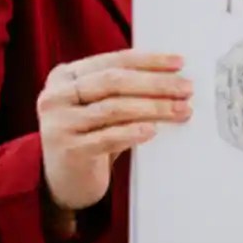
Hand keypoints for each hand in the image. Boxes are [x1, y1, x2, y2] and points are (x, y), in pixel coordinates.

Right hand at [37, 50, 192, 214]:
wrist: (59, 182)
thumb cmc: (87, 137)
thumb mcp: (95, 106)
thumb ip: (119, 89)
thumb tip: (171, 78)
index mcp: (65, 77)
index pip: (113, 61)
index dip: (148, 60)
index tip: (178, 64)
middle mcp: (57, 96)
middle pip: (114, 81)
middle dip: (156, 83)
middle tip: (186, 88)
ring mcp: (60, 124)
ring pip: (114, 108)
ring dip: (153, 108)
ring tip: (180, 110)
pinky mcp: (70, 151)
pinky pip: (108, 138)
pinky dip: (133, 132)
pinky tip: (153, 130)